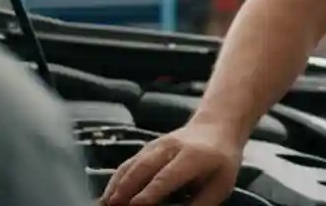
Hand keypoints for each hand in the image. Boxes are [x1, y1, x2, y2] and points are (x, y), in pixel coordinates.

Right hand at [101, 120, 244, 205]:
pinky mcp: (147, 148)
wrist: (216, 127)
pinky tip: (109, 194)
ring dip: (116, 185)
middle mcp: (171, 148)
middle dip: (126, 188)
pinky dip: (116, 179)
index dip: (150, 192)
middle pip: (144, 167)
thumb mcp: (219, 186)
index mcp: (193, 157)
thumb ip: (199, 205)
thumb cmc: (220, 162)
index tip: (136, 205)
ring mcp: (156, 145)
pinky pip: (129, 163)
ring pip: (132, 164)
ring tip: (105, 204)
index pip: (167, 176)